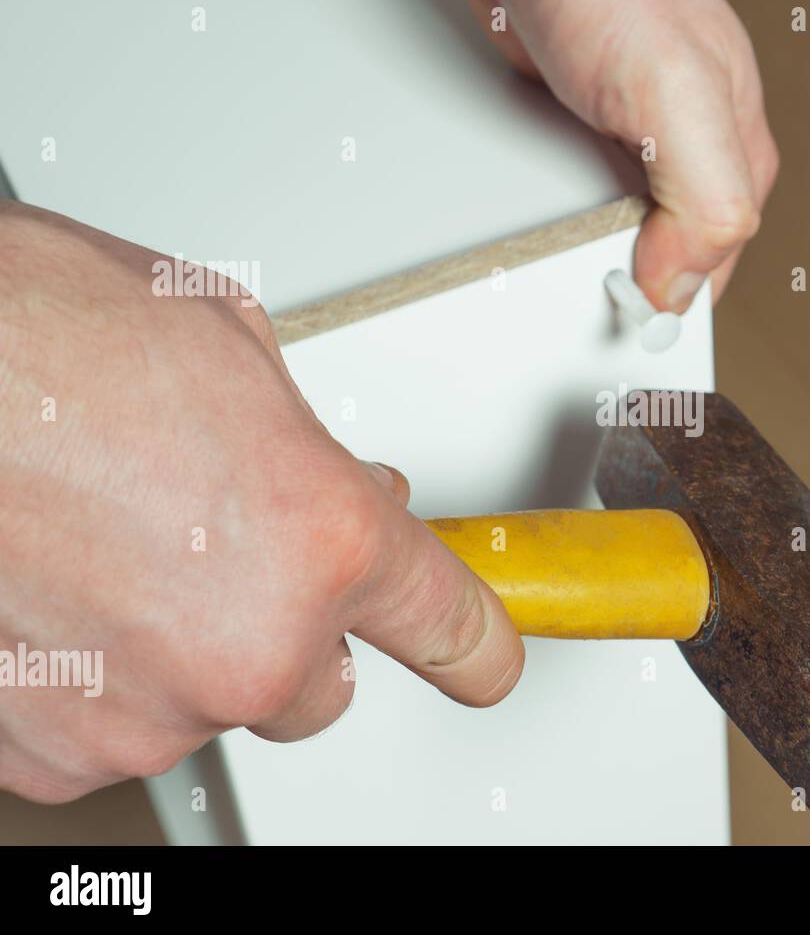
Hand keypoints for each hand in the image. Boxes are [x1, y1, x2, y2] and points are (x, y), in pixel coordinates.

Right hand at [0, 202, 522, 801]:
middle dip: (289, 625)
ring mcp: (145, 712)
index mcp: (323, 540)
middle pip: (325, 684)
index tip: (485, 655)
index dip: (477, 643)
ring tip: (110, 546)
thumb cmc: (36, 338)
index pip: (452, 626)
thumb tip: (340, 493)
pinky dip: (100, 678)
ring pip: (212, 703)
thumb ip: (311, 457)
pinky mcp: (53, 751)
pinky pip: (115, 727)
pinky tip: (64, 590)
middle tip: (220, 548)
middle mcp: (249, 645)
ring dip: (182, 646)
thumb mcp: (232, 353)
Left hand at [460, 0, 778, 311]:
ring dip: (578, 253)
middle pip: (663, 261)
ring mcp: (630, 147)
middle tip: (580, 284)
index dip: (671, 301)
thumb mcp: (679, 92)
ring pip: (613, 239)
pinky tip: (532, 212)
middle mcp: (687, 155)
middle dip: (622, 281)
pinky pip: (567, 208)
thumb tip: (683, 284)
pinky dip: (547, 223)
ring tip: (554, 245)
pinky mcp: (577, 135)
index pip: (716, 267)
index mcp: (736, 154)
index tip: (624, 315)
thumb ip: (707, 195)